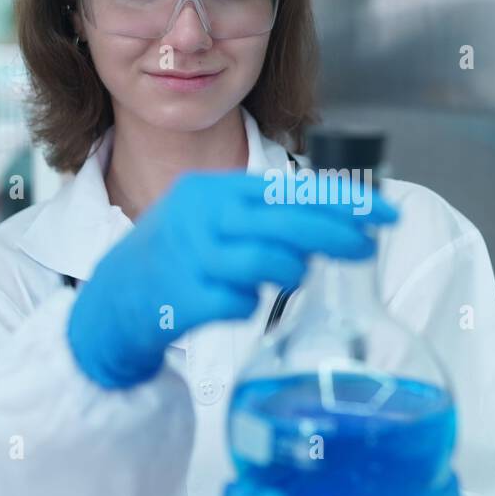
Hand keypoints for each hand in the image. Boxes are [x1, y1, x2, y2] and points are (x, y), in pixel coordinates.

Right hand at [67, 171, 397, 388]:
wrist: (109, 305)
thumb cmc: (173, 261)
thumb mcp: (211, 221)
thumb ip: (262, 219)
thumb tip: (332, 227)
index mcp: (212, 192)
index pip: (290, 189)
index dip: (343, 202)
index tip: (384, 215)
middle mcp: (199, 217)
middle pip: (285, 221)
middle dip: (336, 235)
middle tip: (367, 250)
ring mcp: (188, 258)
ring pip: (266, 262)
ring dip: (289, 272)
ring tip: (291, 278)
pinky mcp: (180, 299)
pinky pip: (237, 304)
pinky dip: (247, 306)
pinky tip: (237, 304)